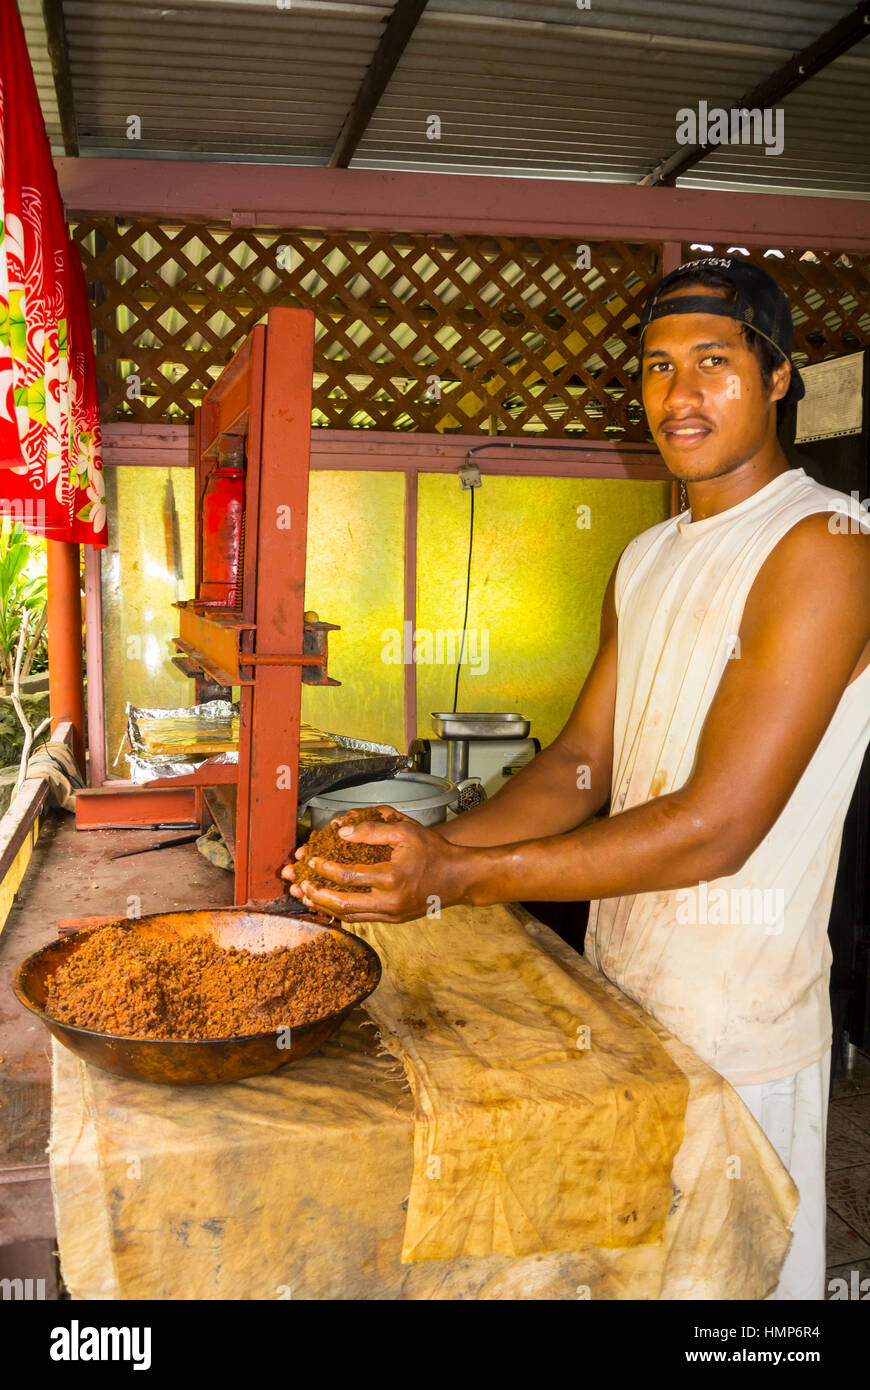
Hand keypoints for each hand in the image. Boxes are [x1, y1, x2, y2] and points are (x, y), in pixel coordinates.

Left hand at [281, 807, 470, 922]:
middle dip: (317, 894)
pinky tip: (329, 904)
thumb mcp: (405, 831)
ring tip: (307, 897)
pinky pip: (361, 919)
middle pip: (342, 903)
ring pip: (349, 916)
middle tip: (300, 885)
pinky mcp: (393, 920)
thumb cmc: (434, 851)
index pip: (348, 875)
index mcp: (392, 877)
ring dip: (325, 907)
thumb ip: (372, 830)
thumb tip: (341, 832)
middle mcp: (390, 901)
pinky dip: (341, 912)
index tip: (310, 861)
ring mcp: (392, 915)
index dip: (325, 868)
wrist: (459, 878)